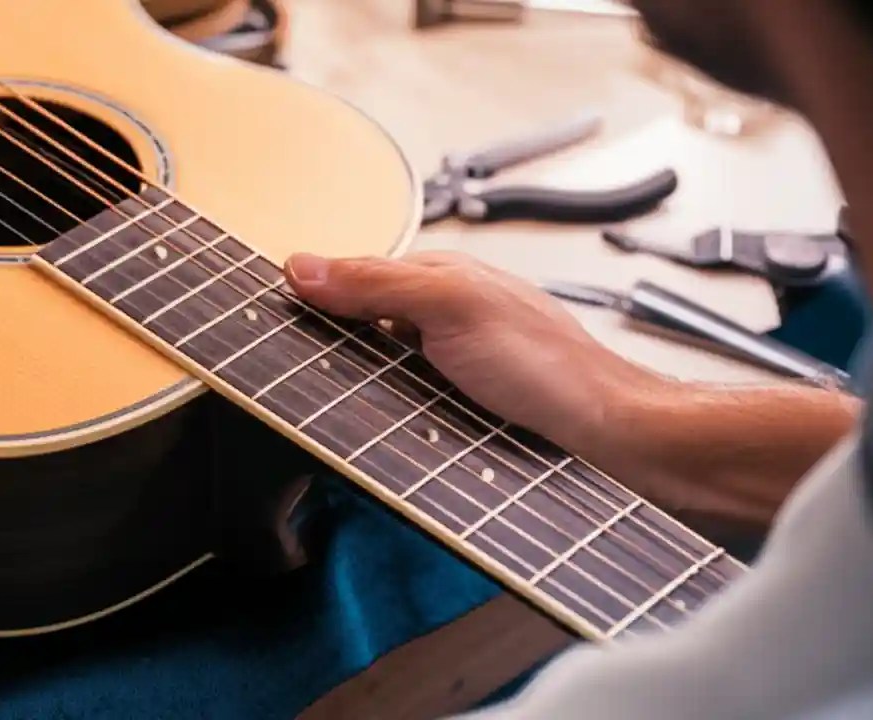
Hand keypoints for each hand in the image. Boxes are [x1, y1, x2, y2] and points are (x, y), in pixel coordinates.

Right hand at [283, 251, 669, 459]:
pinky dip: (380, 418)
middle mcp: (438, 317)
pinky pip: (396, 407)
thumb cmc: (550, 368)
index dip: (306, 296)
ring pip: (372, 372)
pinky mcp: (454, 408)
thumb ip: (378, 284)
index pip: (348, 278)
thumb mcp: (453, 309)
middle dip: (323, 349)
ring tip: (324, 407)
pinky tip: (372, 434)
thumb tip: (303, 266)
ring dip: (352, 391)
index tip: (262, 314)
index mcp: (436, 279)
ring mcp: (446, 365)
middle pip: (354, 327)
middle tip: (287, 372)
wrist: (610, 438)